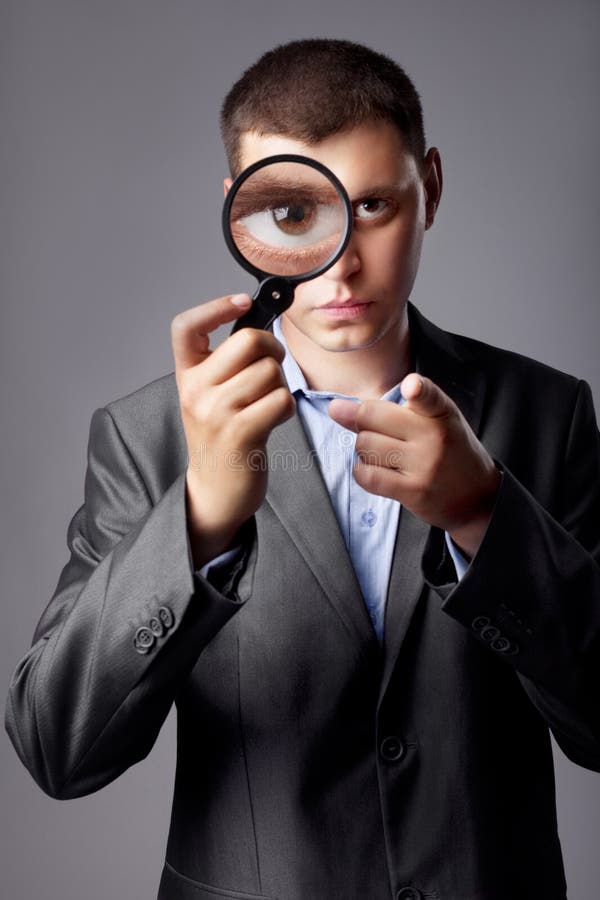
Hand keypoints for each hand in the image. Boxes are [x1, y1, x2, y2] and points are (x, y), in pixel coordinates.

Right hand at [171, 294, 295, 567]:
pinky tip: (273, 420)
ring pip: (270, 371)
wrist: (215, 490)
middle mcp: (195, 390)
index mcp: (186, 375)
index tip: (242, 302)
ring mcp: (216, 412)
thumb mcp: (212, 394)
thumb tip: (262, 319)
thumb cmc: (223, 436)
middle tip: (273, 367)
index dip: (215, 307)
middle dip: (273, 349)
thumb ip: (228, 361)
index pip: (184, 327)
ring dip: (281, 384)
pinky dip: (286, 407)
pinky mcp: (240, 434)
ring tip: (267, 403)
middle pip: (248, 341)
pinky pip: (281, 400)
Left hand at [328, 373, 499, 557]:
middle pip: (371, 417)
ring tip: (383, 452)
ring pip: (365, 446)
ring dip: (363, 449)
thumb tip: (335, 408)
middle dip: (361, 423)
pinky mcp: (413, 491)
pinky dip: (362, 471)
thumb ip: (389, 410)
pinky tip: (374, 469)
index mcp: (441, 412)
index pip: (429, 396)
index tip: (411, 387)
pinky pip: (367, 475)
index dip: (418, 390)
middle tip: (375, 431)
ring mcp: (424, 465)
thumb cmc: (449, 451)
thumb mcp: (434, 421)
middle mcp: (434, 437)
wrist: (478, 497)